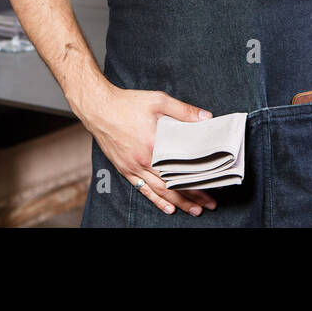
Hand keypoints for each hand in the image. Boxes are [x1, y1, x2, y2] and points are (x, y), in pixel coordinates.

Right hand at [79, 84, 219, 216]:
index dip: (197, 181)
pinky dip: (156, 200)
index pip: (180, 169)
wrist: (98, 108)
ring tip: (193, 210)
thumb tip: (206, 117)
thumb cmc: (127, 103)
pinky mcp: (124, 168)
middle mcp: (143, 160)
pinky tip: (168, 207)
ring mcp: (132, 166)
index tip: (213, 187)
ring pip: (158, 191)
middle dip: (192, 197)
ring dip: (177, 202)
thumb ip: (183, 111)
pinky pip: (142, 188)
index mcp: (154, 144)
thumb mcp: (158, 101)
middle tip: (208, 205)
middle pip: (171, 185)